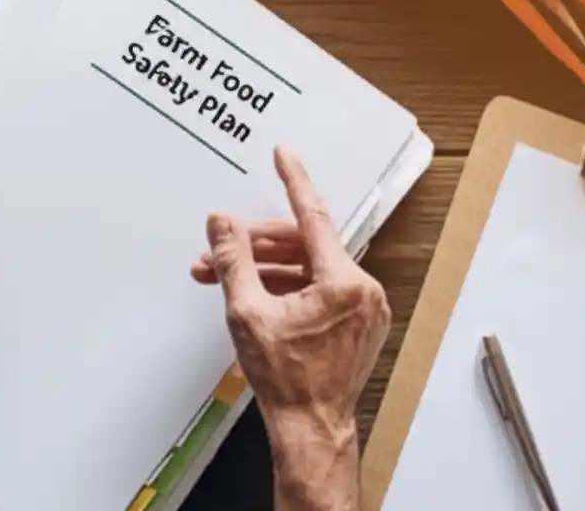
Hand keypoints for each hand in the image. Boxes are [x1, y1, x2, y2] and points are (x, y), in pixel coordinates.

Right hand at [192, 146, 390, 510]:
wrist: (311, 428)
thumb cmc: (286, 380)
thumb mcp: (247, 313)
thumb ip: (234, 261)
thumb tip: (221, 224)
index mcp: (343, 282)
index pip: (313, 217)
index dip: (294, 182)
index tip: (284, 155)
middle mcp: (363, 289)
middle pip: (305, 247)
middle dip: (258, 246)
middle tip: (220, 248)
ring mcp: (365, 308)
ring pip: (310, 269)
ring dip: (268, 269)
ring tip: (223, 275)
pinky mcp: (359, 324)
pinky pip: (320, 290)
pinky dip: (288, 288)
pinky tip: (254, 291)